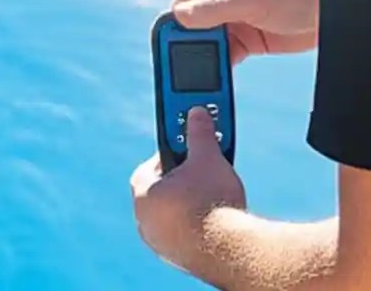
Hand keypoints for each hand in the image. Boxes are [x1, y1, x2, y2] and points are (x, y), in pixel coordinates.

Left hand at [131, 107, 246, 272]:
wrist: (226, 249)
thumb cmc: (211, 203)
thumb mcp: (208, 158)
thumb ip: (200, 133)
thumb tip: (197, 113)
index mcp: (144, 194)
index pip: (151, 165)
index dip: (172, 152)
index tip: (188, 146)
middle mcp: (145, 220)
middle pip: (163, 189)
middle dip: (183, 176)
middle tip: (204, 166)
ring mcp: (161, 241)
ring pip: (173, 213)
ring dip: (190, 200)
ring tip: (215, 190)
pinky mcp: (178, 257)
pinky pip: (184, 232)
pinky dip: (196, 222)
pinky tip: (216, 217)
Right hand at [172, 0, 318, 63]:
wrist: (339, 13)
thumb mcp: (256, 0)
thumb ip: (217, 8)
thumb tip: (181, 14)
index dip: (177, 21)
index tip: (167, 44)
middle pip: (197, 20)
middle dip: (189, 41)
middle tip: (182, 65)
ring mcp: (241, 16)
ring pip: (211, 38)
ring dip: (206, 56)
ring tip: (198, 76)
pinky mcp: (252, 36)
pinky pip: (228, 51)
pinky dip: (222, 63)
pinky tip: (217, 77)